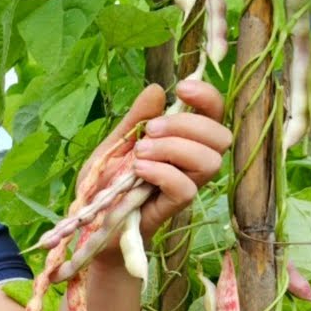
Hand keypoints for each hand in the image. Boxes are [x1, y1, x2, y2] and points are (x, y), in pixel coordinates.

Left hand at [81, 79, 232, 242]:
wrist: (90, 223)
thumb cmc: (106, 183)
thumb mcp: (115, 144)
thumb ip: (136, 119)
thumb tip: (157, 89)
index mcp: (182, 141)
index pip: (214, 115)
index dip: (208, 97)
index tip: (182, 88)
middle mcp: (191, 163)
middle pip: (221, 137)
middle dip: (187, 124)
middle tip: (150, 131)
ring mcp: (184, 186)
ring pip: (209, 162)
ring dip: (174, 148)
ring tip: (140, 153)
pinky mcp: (172, 208)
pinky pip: (186, 189)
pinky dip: (162, 172)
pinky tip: (138, 171)